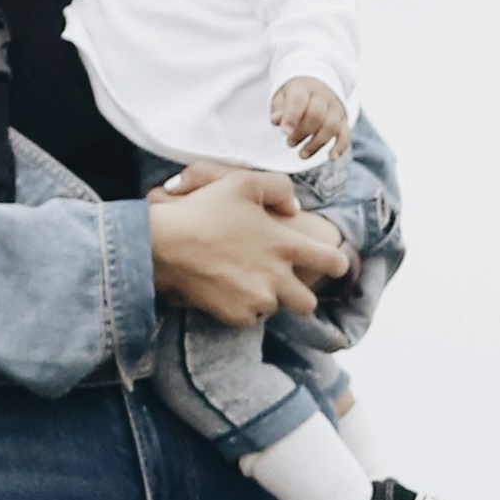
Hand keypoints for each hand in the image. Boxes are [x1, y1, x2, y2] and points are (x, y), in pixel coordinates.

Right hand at [147, 169, 348, 323]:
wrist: (162, 245)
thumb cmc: (203, 210)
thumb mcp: (244, 182)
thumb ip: (279, 189)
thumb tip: (294, 209)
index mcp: (286, 245)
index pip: (333, 263)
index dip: (336, 264)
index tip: (332, 264)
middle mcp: (277, 277)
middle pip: (308, 303)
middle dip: (301, 296)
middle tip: (284, 282)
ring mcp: (257, 299)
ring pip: (275, 309)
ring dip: (266, 299)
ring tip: (244, 279)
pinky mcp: (236, 316)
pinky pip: (249, 317)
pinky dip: (241, 307)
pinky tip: (225, 287)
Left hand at [268, 74, 350, 160]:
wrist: (316, 85)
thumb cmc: (294, 97)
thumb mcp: (281, 98)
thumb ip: (278, 109)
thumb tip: (276, 120)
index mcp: (304, 88)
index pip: (300, 100)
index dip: (292, 117)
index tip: (284, 132)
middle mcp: (323, 96)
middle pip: (316, 115)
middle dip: (302, 133)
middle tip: (289, 143)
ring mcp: (335, 108)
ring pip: (331, 126)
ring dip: (316, 144)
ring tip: (302, 155)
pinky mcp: (343, 120)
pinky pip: (346, 133)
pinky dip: (340, 146)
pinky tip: (331, 157)